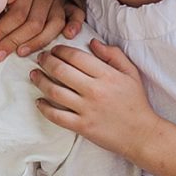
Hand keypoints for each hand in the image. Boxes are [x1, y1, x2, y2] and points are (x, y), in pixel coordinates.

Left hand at [0, 0, 82, 61]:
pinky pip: (77, 14)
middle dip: (14, 41)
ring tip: (21, 53)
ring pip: (54, 24)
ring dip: (37, 42)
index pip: (17, 13)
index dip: (2, 31)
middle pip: (34, 22)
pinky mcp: (69, 3)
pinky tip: (68, 35)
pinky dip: (75, 24)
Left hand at [30, 39, 158, 162]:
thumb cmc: (136, 102)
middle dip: (46, 61)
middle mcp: (94, 90)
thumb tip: (93, 42)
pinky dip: (44, 108)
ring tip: (34, 75)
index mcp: (106, 75)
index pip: (75, 56)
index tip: (54, 49)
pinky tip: (39, 102)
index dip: (60, 50)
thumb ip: (113, 54)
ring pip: (54, 91)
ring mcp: (86, 109)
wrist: (141, 134)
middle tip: (40, 58)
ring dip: (40, 81)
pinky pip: (56, 116)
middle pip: (61, 71)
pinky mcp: (82, 127)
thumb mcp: (131, 73)